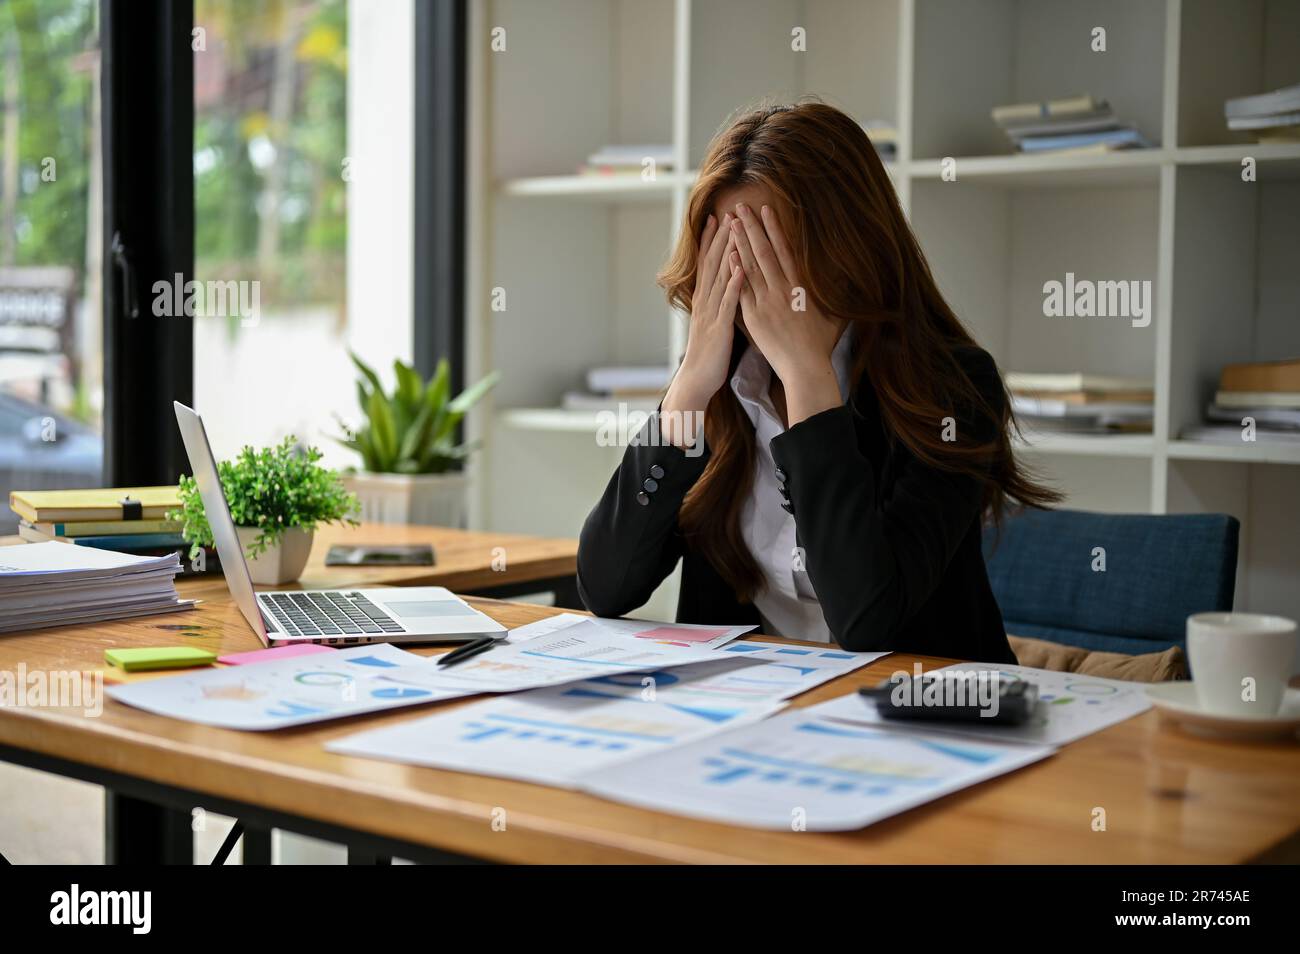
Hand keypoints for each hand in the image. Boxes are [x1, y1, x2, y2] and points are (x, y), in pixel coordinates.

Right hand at [660, 213, 744, 446]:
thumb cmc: (708, 355)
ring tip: (735, 229)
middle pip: (712, 263)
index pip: (707, 264)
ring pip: (720, 277)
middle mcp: (705, 302)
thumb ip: (717, 305)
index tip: (718, 218)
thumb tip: (723, 291)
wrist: (696, 380)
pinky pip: (728, 301)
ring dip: (728, 252)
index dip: (712, 241)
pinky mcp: (720, 327)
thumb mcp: (711, 324)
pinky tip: (742, 266)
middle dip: (721, 237)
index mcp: (704, 300)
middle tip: (728, 212)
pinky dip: (735, 283)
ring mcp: (711, 313)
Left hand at [730, 203, 846, 423]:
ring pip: (751, 266)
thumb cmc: (820, 345)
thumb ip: (833, 294)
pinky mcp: (754, 316)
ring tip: (730, 223)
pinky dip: (735, 271)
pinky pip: (742, 289)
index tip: (766, 210)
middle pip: (764, 251)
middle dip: (752, 227)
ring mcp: (767, 302)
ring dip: (740, 242)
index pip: (785, 250)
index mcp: (800, 286)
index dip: (775, 228)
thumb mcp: (832, 314)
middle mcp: (783, 289)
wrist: (805, 368)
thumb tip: (843, 278)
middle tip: (740, 207)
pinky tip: (728, 254)